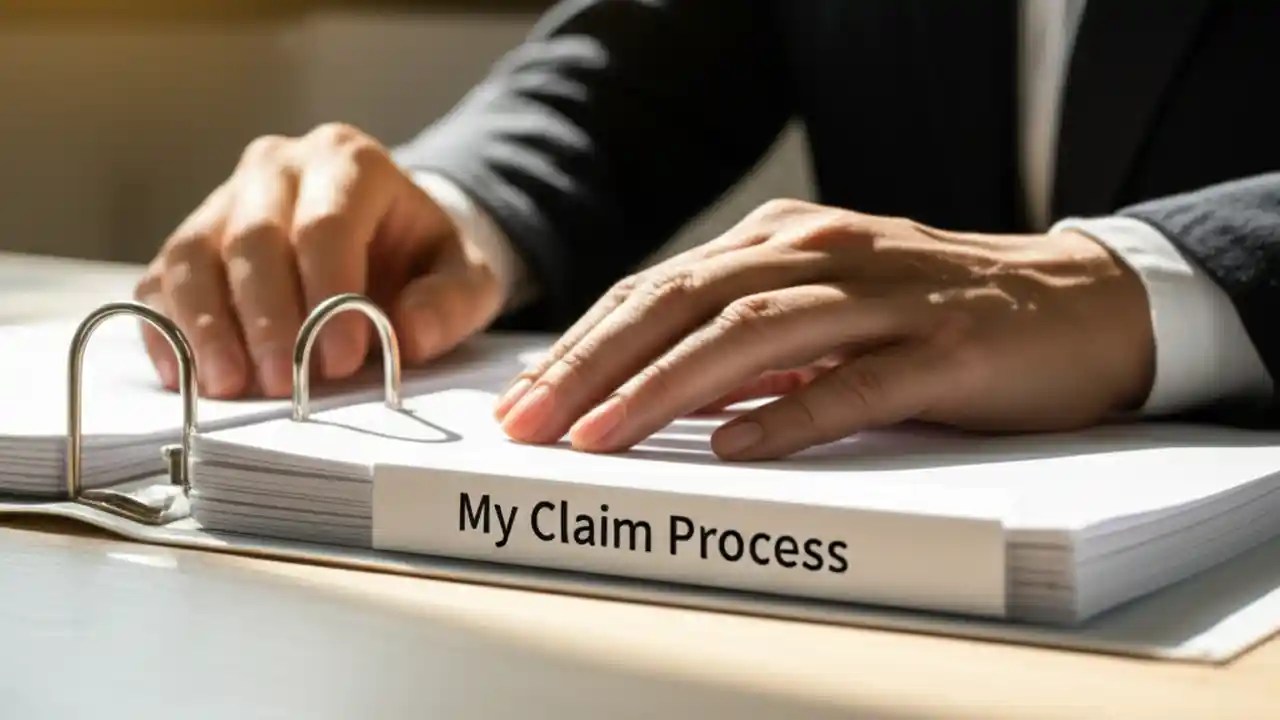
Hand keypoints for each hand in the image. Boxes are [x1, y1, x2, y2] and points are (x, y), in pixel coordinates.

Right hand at [135, 123, 504, 397]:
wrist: (388, 232)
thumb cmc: (422, 254)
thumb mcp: (467, 273)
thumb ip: (452, 302)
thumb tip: (411, 335)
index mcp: (350, 161)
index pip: (327, 225)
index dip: (328, 296)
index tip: (338, 361)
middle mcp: (279, 166)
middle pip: (254, 238)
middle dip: (267, 318)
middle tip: (281, 383)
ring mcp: (226, 198)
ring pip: (194, 254)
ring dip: (206, 326)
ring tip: (227, 386)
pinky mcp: (193, 240)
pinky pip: (162, 279)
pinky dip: (168, 329)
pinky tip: (185, 376)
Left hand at [495, 199, 1154, 459]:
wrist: (1082, 303)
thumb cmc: (939, 309)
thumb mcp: (829, 308)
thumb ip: (751, 337)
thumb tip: (661, 386)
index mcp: (786, 242)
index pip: (660, 289)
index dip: (584, 343)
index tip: (526, 398)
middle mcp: (824, 255)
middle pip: (685, 303)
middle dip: (596, 364)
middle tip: (531, 422)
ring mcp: (887, 298)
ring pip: (753, 336)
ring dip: (666, 387)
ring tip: (600, 436)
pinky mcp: (945, 348)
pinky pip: (856, 382)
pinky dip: (790, 414)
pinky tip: (736, 447)